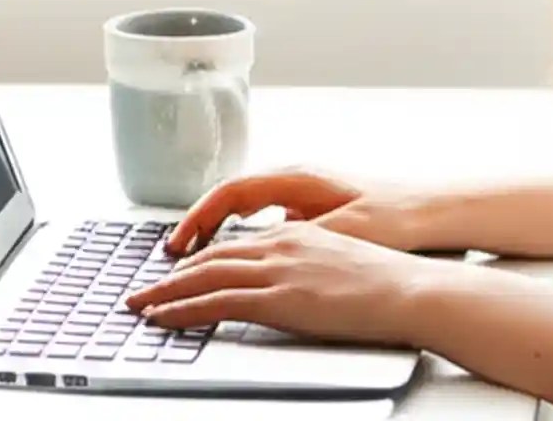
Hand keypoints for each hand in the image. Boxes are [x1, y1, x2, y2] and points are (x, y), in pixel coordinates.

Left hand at [127, 222, 447, 345]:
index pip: (232, 246)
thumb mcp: (339, 261)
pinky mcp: (277, 298)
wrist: (410, 290)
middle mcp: (278, 245)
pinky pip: (215, 302)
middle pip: (209, 257)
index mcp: (293, 235)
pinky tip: (163, 317)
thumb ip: (308, 264)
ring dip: (165, 292)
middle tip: (144, 288)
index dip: (199, 260)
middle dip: (171, 275)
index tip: (177, 272)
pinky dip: (182, 309)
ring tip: (141, 305)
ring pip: (203, 276)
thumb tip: (295, 280)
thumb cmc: (387, 282)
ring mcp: (275, 270)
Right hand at [164, 167, 429, 256]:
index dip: (198, 218)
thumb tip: (261, 250)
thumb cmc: (396, 216)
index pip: (229, 193)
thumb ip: (300, 238)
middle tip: (174, 253)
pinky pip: (262, 216)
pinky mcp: (312, 208)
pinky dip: (241, 232)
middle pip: (230, 198)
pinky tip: (240, 254)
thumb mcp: (344, 230)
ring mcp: (302, 193)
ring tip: (196, 254)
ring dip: (218, 228)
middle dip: (198, 225)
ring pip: (244, 207)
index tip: (179, 244)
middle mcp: (294, 181)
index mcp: (295, 180)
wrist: (436, 211)